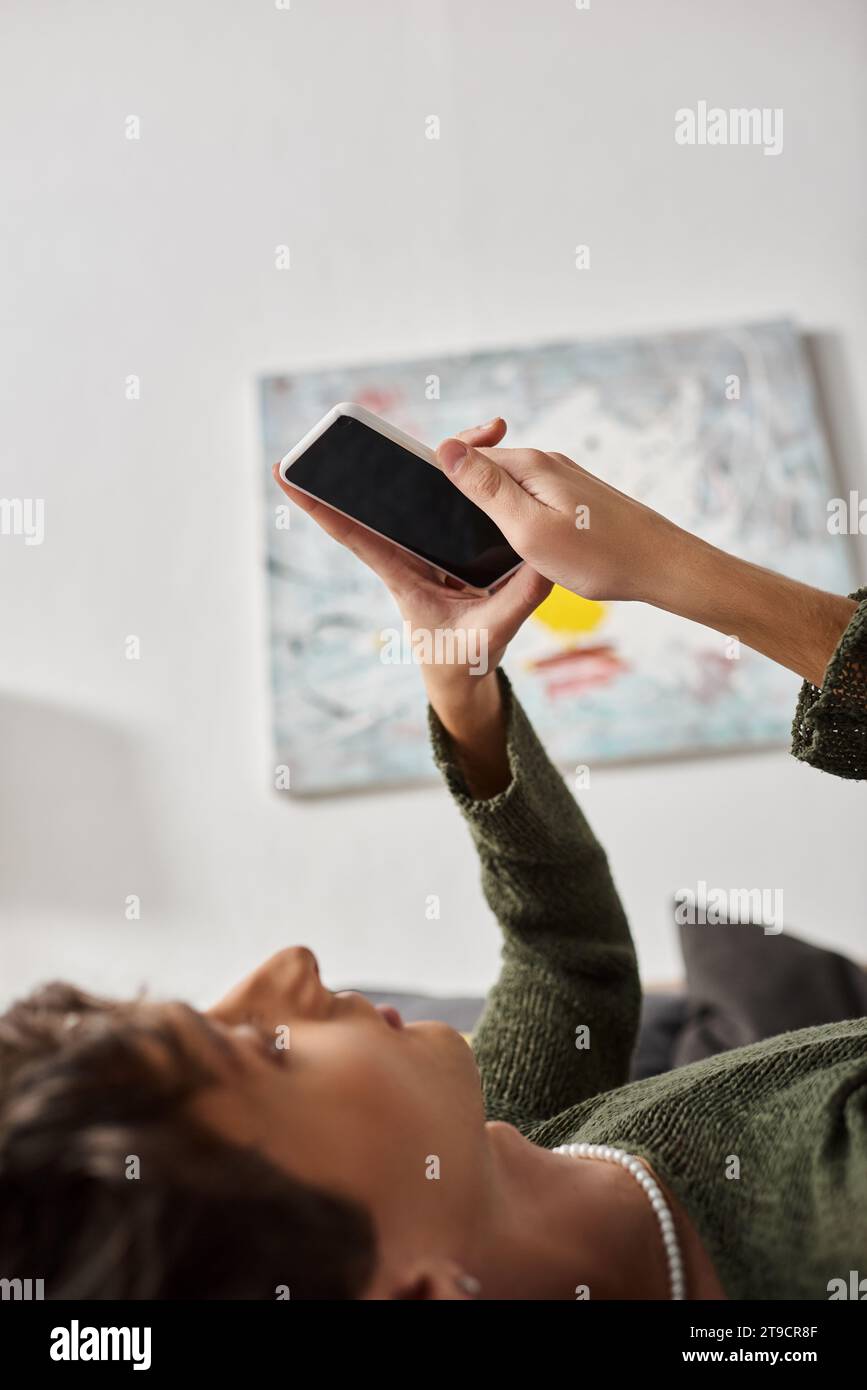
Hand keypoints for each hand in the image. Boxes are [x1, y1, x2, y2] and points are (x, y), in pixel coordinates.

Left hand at [273, 418, 551, 709]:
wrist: (465, 677)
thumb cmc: (462, 661)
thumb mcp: (489, 636)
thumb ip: (515, 602)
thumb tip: (543, 565)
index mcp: (402, 576)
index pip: (352, 534)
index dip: (316, 503)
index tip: (282, 470)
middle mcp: (409, 554)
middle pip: (393, 496)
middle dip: (390, 455)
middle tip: (387, 422)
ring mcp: (431, 548)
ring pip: (428, 492)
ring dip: (452, 459)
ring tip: (491, 428)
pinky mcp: (455, 546)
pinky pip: (456, 504)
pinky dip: (475, 479)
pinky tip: (498, 454)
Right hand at [434, 428, 856, 685]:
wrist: (663, 567)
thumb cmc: (598, 556)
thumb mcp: (528, 529)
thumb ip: (486, 489)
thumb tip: (446, 448)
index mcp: (529, 465)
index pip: (465, 455)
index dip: (439, 478)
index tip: (420, 505)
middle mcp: (546, 463)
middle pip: (485, 468)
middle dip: (461, 492)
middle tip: (441, 532)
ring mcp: (563, 480)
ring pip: (508, 487)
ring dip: (487, 509)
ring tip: (475, 543)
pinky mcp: (576, 499)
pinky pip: (529, 500)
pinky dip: (514, 519)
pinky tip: (516, 546)